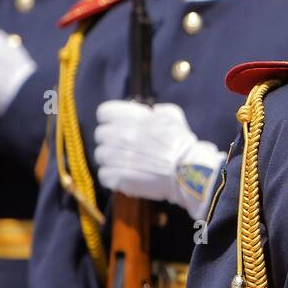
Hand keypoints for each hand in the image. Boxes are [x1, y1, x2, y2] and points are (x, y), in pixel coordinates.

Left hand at [94, 101, 223, 219]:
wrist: (187, 171)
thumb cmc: (182, 143)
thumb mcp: (173, 116)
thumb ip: (157, 109)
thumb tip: (150, 111)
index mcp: (132, 118)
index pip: (104, 112)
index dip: (111, 118)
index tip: (117, 124)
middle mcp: (121, 136)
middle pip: (100, 134)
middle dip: (110, 139)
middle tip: (123, 146)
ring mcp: (117, 158)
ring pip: (100, 155)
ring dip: (110, 158)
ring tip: (124, 162)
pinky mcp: (118, 178)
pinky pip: (103, 174)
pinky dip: (112, 176)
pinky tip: (125, 175)